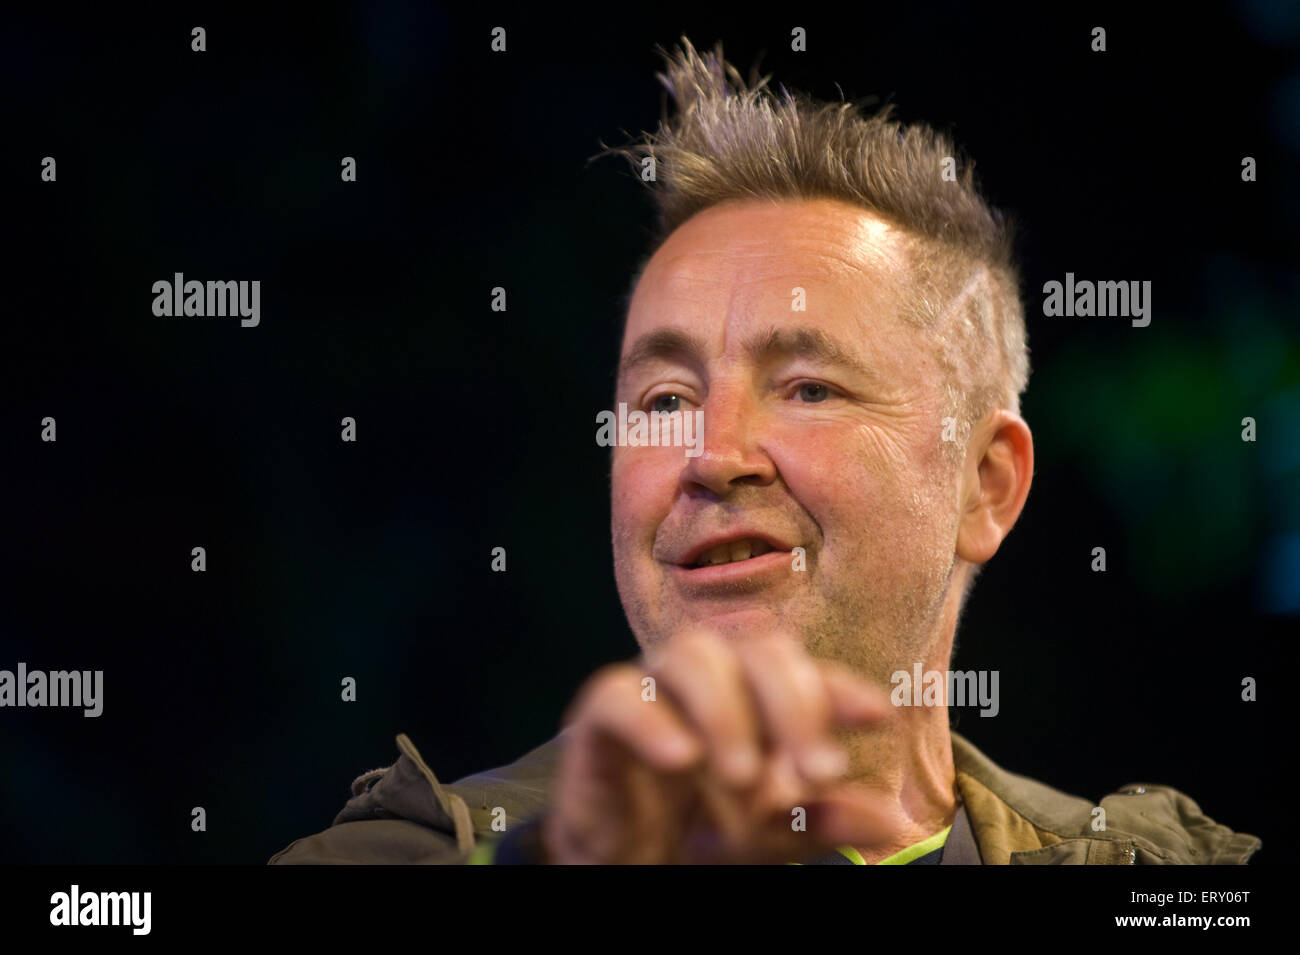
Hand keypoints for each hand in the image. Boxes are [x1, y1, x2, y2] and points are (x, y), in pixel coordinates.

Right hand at [541, 630, 900, 863]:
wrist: (624, 857)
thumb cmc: (701, 827)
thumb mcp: (773, 834)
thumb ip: (823, 821)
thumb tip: (890, 821)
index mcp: (756, 694)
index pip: (805, 672)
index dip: (840, 688)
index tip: (877, 716)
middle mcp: (710, 677)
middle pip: (758, 650)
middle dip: (794, 705)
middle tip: (817, 773)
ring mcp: (654, 688)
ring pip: (692, 656)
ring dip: (727, 712)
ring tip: (744, 777)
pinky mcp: (598, 715)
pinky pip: (617, 693)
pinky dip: (651, 721)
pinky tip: (682, 758)